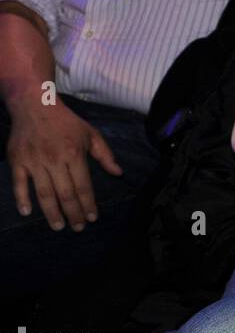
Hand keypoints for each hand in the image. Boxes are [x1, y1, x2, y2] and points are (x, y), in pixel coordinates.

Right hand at [6, 101, 121, 230]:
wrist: (34, 104)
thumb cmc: (66, 122)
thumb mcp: (91, 134)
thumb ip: (105, 155)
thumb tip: (118, 173)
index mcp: (74, 153)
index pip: (83, 185)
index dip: (88, 204)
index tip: (93, 218)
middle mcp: (54, 159)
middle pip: (65, 193)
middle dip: (73, 213)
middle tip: (77, 228)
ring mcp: (34, 161)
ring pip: (43, 193)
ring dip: (51, 212)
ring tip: (59, 226)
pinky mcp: (17, 160)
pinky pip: (18, 183)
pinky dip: (21, 199)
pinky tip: (27, 213)